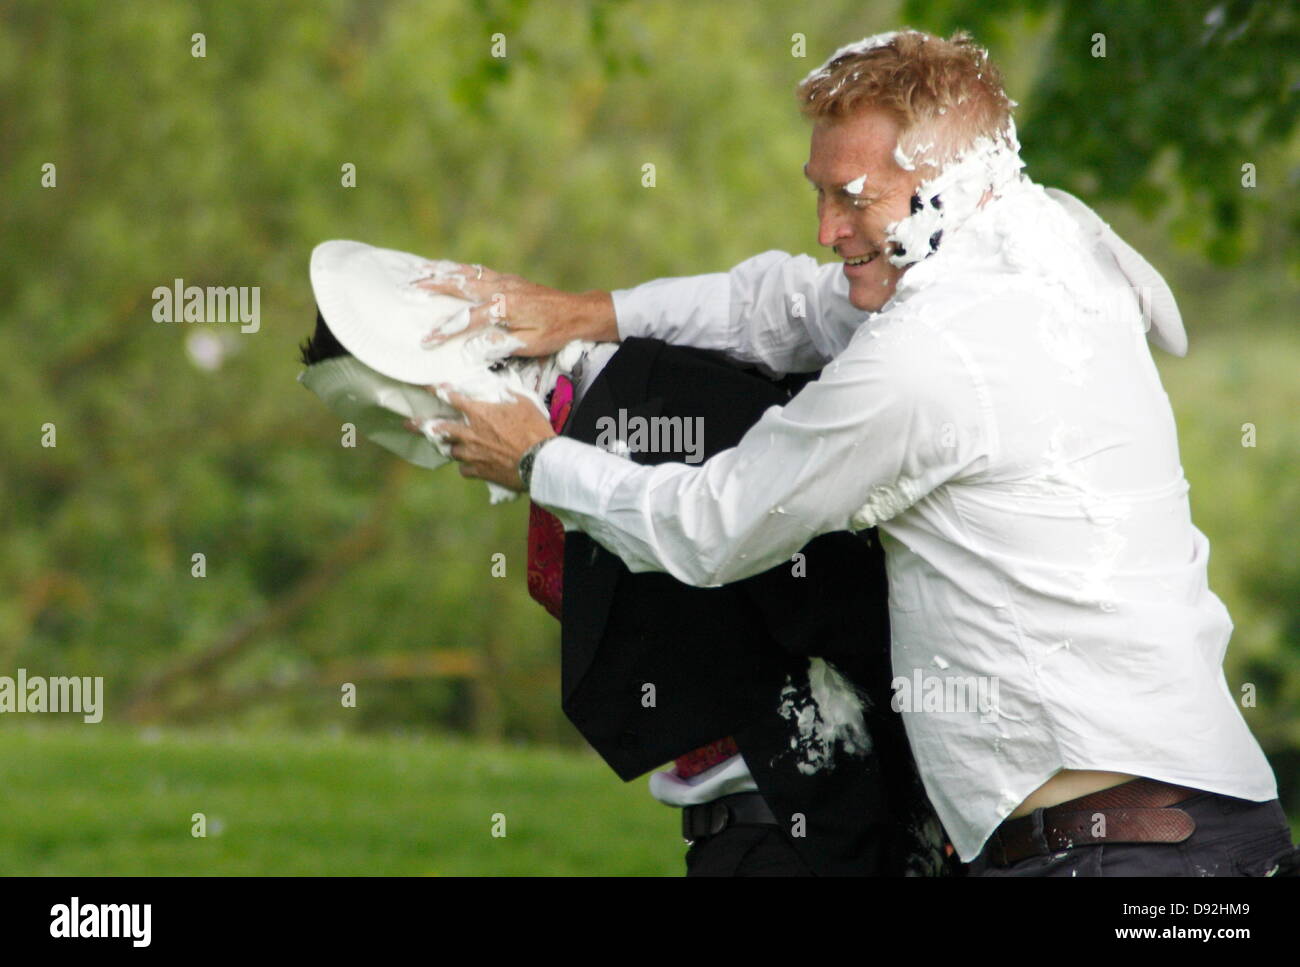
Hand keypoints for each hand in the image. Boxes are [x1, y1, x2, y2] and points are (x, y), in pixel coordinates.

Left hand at [407, 385, 554, 490]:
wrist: (540, 461)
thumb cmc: (535, 430)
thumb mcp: (524, 403)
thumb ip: (508, 395)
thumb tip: (501, 388)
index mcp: (479, 412)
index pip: (452, 397)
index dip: (438, 390)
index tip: (429, 387)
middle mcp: (470, 433)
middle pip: (439, 428)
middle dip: (421, 425)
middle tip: (408, 423)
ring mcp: (472, 454)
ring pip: (451, 450)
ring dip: (452, 447)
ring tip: (452, 447)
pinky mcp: (479, 471)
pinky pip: (464, 470)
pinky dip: (466, 467)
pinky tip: (472, 465)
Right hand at [413, 262, 616, 355]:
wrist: (577, 312)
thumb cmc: (554, 333)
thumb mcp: (530, 346)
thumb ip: (500, 345)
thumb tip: (471, 349)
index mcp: (506, 307)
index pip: (468, 319)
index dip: (446, 330)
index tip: (426, 340)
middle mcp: (502, 288)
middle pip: (461, 285)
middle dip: (434, 286)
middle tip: (409, 287)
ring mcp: (505, 280)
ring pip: (468, 273)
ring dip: (443, 271)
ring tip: (419, 269)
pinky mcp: (509, 278)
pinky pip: (478, 271)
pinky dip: (460, 269)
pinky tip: (448, 269)